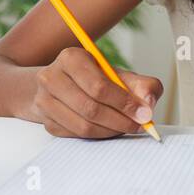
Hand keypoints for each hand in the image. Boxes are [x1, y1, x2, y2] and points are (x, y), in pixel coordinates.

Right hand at [29, 47, 163, 138]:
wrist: (63, 84)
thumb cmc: (95, 78)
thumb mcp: (119, 75)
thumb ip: (142, 85)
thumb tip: (149, 103)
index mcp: (71, 58)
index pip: (99, 86)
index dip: (124, 103)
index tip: (144, 114)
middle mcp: (51, 77)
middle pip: (90, 108)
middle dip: (120, 121)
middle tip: (138, 125)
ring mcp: (44, 101)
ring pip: (83, 126)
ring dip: (110, 131)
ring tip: (126, 127)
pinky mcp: (45, 121)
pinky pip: (75, 135)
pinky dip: (97, 135)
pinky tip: (109, 129)